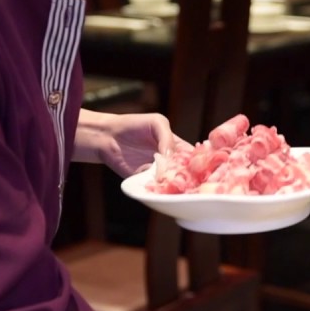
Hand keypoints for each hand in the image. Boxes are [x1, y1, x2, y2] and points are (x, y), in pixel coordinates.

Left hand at [73, 109, 188, 177]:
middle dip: (188, 176)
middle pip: (185, 172)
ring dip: (173, 183)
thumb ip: (168, 137)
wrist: (108, 136)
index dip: (198, 161)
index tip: (201, 166)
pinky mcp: (145, 181)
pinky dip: (158, 187)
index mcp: (177, 147)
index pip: (193, 156)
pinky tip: (159, 183)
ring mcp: (158, 173)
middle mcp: (170, 162)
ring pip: (171, 182)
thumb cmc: (133, 125)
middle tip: (190, 177)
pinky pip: (155, 187)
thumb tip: (172, 157)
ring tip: (174, 180)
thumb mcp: (157, 122)